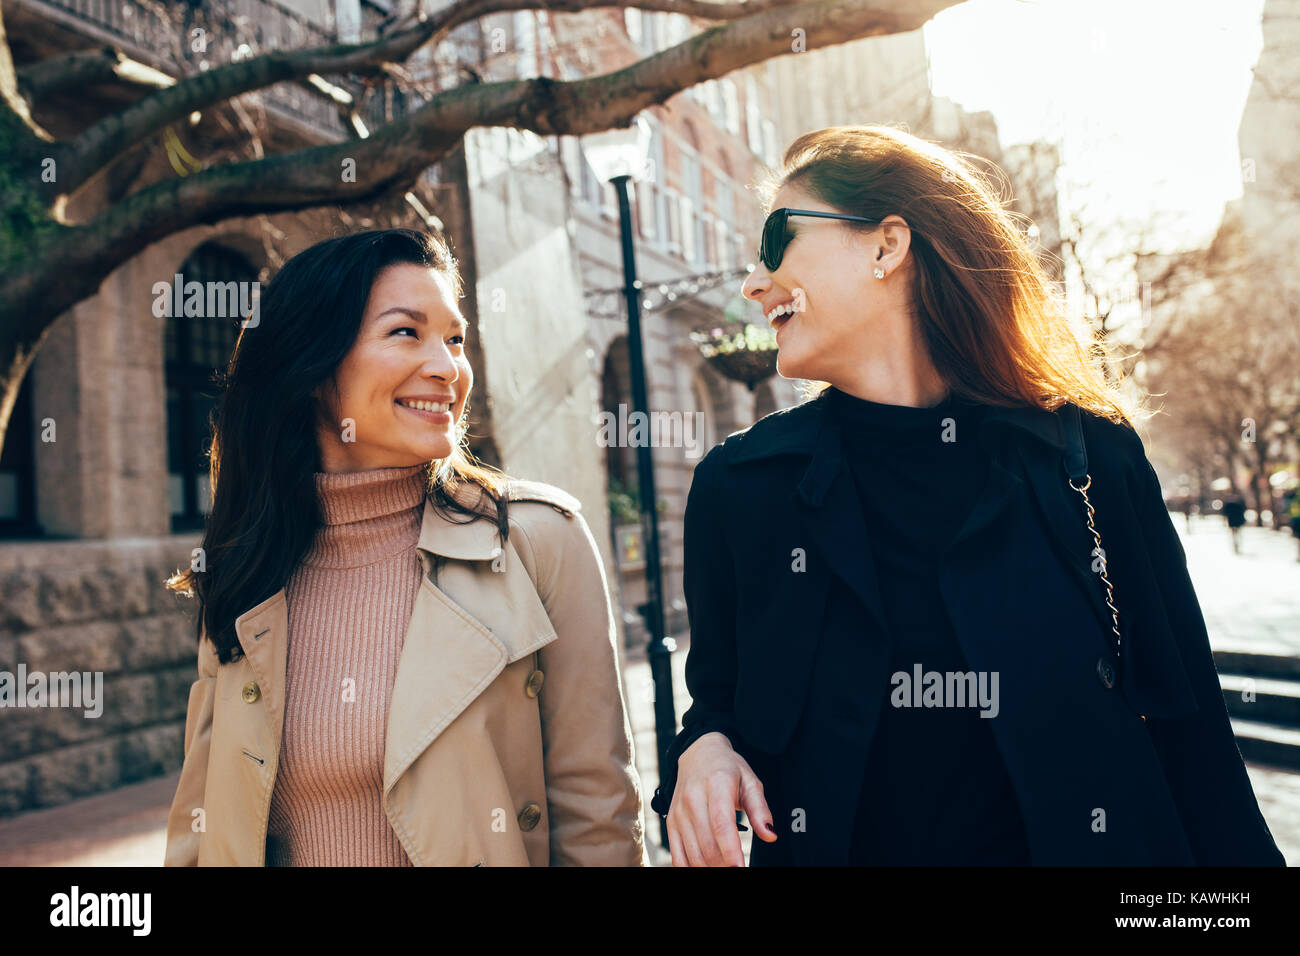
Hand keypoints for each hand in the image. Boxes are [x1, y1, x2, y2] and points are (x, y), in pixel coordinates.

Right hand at [666, 732, 775, 865]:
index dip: (730, 849)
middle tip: (738, 867)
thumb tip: (770, 835)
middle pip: (707, 842)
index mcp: (716, 783)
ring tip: (726, 867)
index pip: (721, 823)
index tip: (740, 867)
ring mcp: (679, 812)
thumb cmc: (727, 768)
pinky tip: (706, 868)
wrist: (698, 754)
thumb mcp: (750, 781)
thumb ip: (760, 809)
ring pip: (693, 852)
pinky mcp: (671, 822)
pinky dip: (690, 868)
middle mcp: (693, 798)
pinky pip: (677, 854)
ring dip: (710, 867)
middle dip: (724, 863)